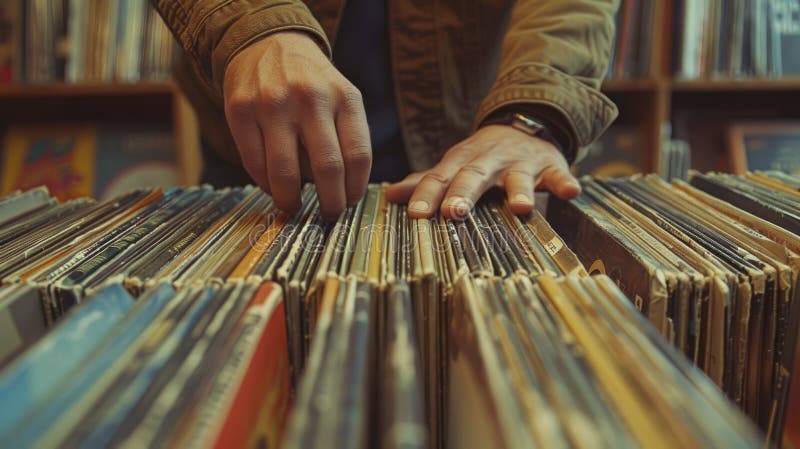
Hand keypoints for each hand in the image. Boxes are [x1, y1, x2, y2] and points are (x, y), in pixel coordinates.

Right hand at [223, 31, 371, 219]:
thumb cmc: (312, 83)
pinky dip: (264, 182)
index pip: (358, 156)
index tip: (350, 202)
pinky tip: (271, 185)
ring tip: (293, 207)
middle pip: (327, 168)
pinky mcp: (241, 110)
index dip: (355, 189)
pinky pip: (254, 163)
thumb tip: (346, 192)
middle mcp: (311, 98)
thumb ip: (347, 137)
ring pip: (286, 172)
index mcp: (344, 97)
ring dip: (291, 200)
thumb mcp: (341, 97)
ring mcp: (273, 103)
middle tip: (328, 215)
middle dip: (330, 203)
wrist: (267, 43)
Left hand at [385, 125, 579, 218]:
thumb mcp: (455, 165)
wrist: (526, 123)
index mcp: (461, 162)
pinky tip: (570, 192)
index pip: (439, 178)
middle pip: (473, 177)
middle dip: (463, 193)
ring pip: (517, 177)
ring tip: (519, 209)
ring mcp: (520, 163)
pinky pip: (558, 174)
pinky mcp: (549, 165)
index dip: (427, 195)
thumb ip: (427, 182)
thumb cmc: (484, 157)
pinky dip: (564, 182)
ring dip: (518, 191)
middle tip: (454, 212)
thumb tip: (389, 196)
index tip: (416, 214)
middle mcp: (488, 161)